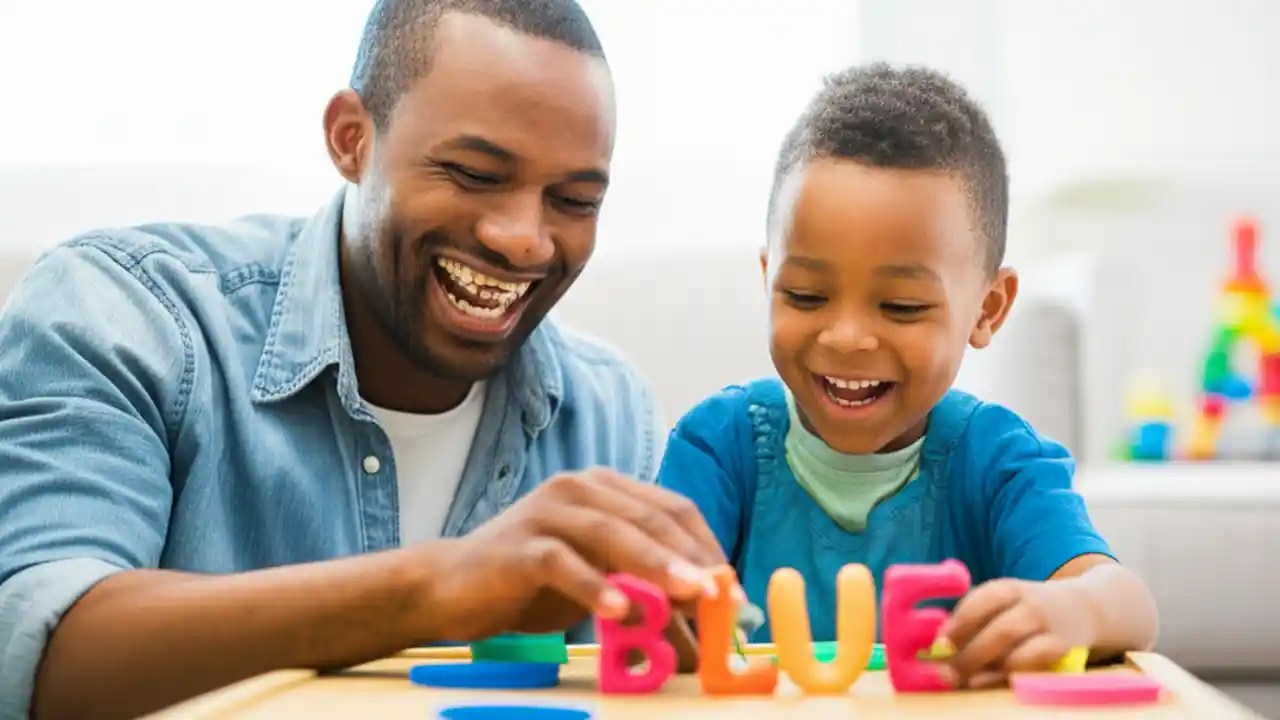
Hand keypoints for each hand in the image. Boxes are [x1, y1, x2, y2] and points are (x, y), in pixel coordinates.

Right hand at [416, 468, 728, 647]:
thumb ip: (646, 598)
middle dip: (692, 559)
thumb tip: (702, 637)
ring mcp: (548, 511)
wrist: (454, 586)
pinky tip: (620, 608)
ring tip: (690, 595)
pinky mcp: (520, 544)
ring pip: (614, 533)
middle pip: (650, 518)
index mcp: (606, 489)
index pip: (673, 509)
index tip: (732, 588)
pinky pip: (563, 562)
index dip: (707, 547)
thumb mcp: (600, 587)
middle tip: (721, 596)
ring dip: (657, 566)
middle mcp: (580, 488)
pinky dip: (594, 586)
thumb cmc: (533, 584)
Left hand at [939, 578, 1096, 688]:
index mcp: (1008, 588)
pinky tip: (995, 679)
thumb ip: (974, 614)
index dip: (959, 623)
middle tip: (948, 672)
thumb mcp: (1003, 598)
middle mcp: (1030, 605)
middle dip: (971, 654)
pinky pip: (1035, 665)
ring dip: (990, 669)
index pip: (981, 600)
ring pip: (1018, 652)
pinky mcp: (1062, 649)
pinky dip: (1012, 674)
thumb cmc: (1027, 607)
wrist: (1083, 607)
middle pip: (1000, 630)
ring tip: (968, 679)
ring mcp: (1049, 628)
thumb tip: (939, 643)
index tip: (940, 643)